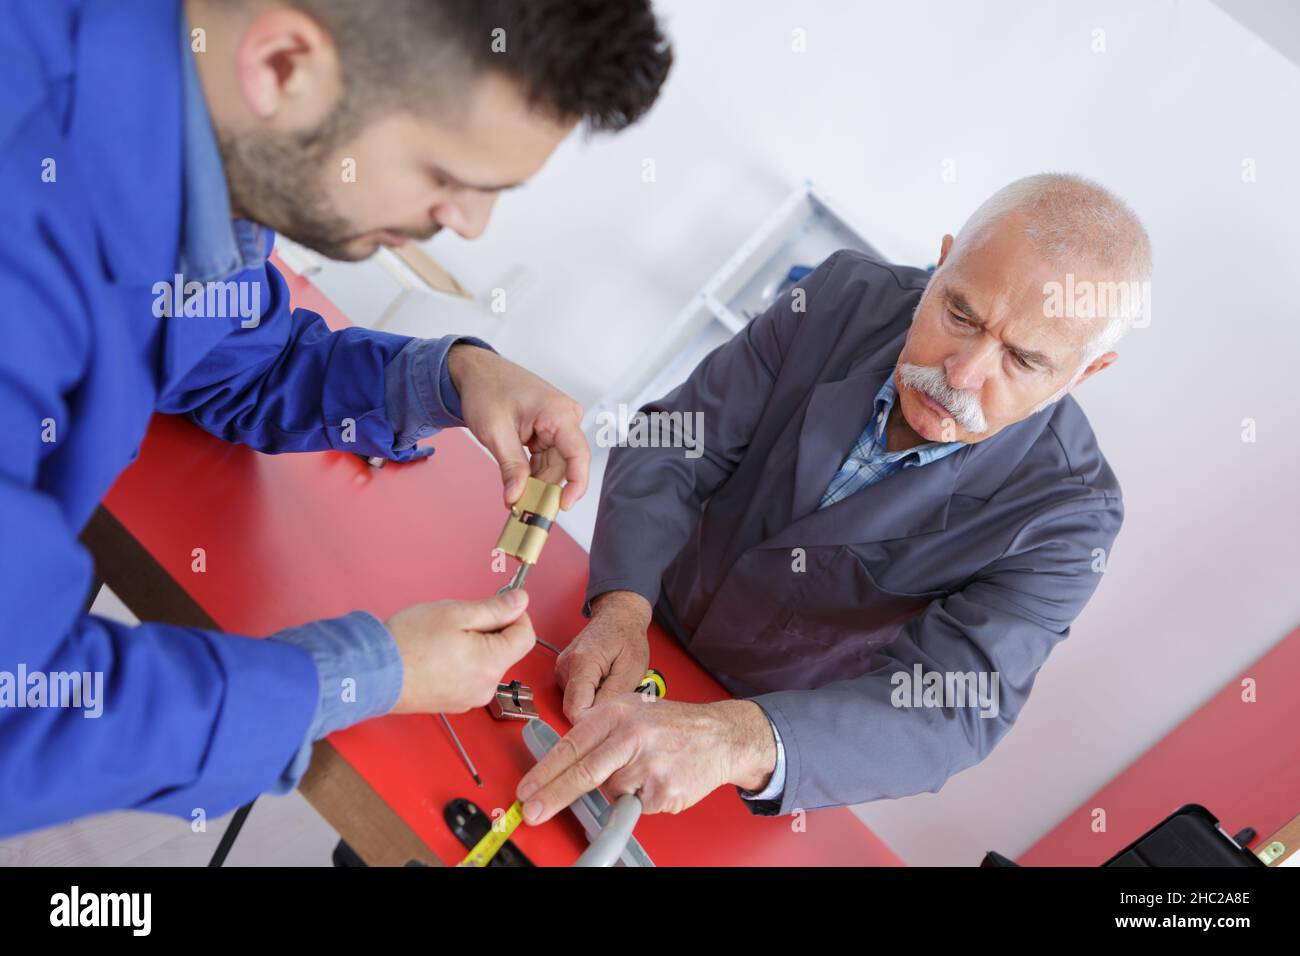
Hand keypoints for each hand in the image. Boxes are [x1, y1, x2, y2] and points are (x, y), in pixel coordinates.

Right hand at [386, 590, 534, 713]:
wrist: (372, 673)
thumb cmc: (408, 643)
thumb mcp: (456, 613)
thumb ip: (494, 608)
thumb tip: (520, 601)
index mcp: (491, 663)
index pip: (526, 635)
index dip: (517, 613)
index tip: (500, 602)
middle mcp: (486, 686)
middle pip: (506, 650)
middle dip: (491, 629)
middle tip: (461, 618)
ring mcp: (469, 698)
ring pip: (487, 663)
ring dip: (476, 645)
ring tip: (443, 637)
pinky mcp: (454, 702)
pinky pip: (470, 676)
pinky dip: (462, 661)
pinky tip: (438, 653)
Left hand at [447, 344, 588, 509]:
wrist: (476, 372)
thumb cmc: (487, 389)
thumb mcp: (495, 431)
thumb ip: (510, 466)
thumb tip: (516, 495)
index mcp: (558, 412)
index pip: (578, 455)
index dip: (576, 484)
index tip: (562, 505)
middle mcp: (565, 417)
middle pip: (564, 465)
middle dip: (544, 488)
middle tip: (523, 507)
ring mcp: (558, 424)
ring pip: (554, 465)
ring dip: (536, 482)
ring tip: (515, 497)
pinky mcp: (548, 431)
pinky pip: (546, 459)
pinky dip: (532, 473)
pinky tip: (518, 483)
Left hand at [514, 696, 777, 822]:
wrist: (720, 735)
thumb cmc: (671, 724)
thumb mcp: (630, 710)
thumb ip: (597, 731)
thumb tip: (560, 762)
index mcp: (618, 713)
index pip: (572, 745)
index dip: (545, 772)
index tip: (526, 790)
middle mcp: (633, 735)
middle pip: (583, 773)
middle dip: (552, 796)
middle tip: (532, 812)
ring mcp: (650, 764)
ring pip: (611, 791)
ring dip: (619, 787)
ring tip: (642, 767)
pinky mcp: (664, 790)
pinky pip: (636, 805)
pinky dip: (640, 798)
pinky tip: (657, 778)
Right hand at [556, 591, 650, 722]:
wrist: (618, 616)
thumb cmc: (627, 636)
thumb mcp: (632, 667)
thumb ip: (614, 694)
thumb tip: (599, 719)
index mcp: (583, 662)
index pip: (575, 707)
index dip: (591, 721)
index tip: (608, 723)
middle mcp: (566, 665)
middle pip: (573, 707)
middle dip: (594, 711)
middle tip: (617, 700)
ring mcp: (562, 668)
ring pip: (573, 702)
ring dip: (593, 702)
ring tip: (611, 686)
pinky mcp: (563, 671)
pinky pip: (574, 694)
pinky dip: (589, 694)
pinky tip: (603, 683)